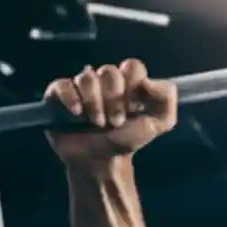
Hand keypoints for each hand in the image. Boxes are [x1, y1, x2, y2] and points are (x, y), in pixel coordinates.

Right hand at [44, 59, 177, 164]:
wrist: (103, 161)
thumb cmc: (129, 138)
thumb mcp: (160, 122)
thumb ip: (166, 98)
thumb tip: (148, 82)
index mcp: (129, 82)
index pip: (132, 66)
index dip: (133, 86)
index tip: (133, 108)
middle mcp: (105, 81)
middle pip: (109, 72)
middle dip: (114, 100)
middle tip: (116, 122)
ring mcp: (82, 87)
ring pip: (87, 78)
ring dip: (95, 103)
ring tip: (98, 124)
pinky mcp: (59, 95)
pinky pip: (62, 85)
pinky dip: (71, 99)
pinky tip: (78, 114)